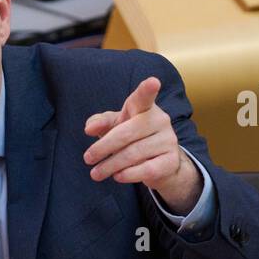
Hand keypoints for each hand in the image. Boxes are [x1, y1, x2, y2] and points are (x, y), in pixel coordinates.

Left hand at [82, 76, 202, 214]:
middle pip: (126, 133)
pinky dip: (128, 174)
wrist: (160, 164)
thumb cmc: (133, 138)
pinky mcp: (171, 161)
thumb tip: (89, 128)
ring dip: (110, 165)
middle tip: (87, 159)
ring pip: (133, 154)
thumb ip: (101, 122)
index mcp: (145, 108)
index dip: (147, 89)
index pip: (144, 97)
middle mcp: (160, 120)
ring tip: (96, 173)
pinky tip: (117, 176)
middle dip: (103, 147)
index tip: (152, 82)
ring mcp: (168, 140)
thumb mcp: (115, 126)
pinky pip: (147, 169)